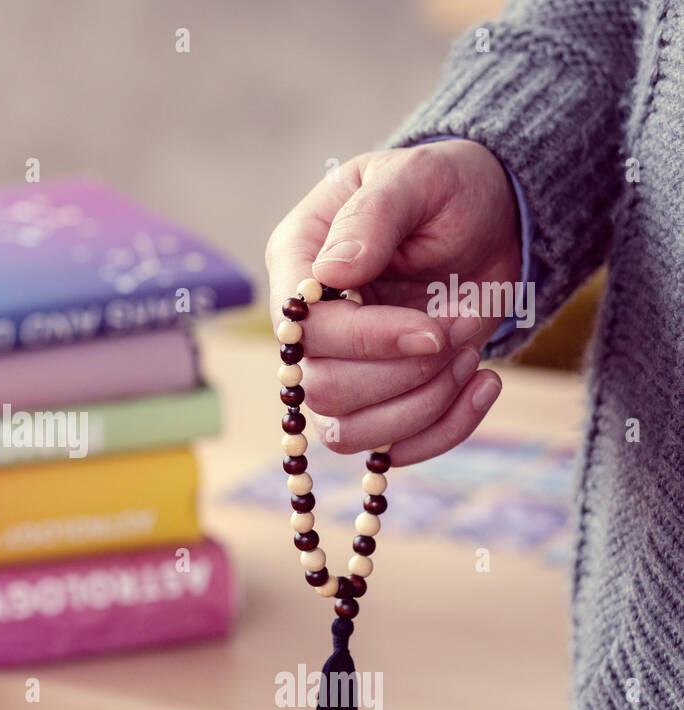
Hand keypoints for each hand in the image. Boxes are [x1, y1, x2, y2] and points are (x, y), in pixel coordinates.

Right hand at [264, 139, 518, 464]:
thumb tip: (331, 272)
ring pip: (347, 430)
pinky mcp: (381, 398)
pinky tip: (486, 383)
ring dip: (422, 404)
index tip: (431, 330)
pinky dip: (444, 430)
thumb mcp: (417, 178)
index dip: (363, 341)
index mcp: (299, 261)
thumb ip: (373, 217)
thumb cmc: (447, 188)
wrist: (494, 215)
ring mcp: (342, 366)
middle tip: (455, 332)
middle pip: (322, 390)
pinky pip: (390, 449)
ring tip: (470, 354)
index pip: (302, 330)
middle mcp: (310, 324)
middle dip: (402, 374)